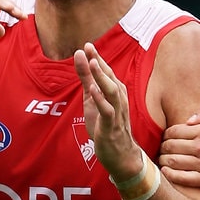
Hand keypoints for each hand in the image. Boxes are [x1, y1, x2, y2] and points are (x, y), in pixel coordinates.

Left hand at [73, 42, 142, 179]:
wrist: (120, 154)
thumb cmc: (105, 124)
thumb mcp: (92, 99)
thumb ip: (86, 78)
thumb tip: (80, 56)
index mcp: (114, 91)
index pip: (106, 72)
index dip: (97, 58)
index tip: (87, 45)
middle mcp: (119, 99)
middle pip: (110, 78)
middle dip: (100, 63)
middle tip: (89, 48)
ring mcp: (117, 112)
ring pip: (112, 92)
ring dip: (102, 78)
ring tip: (93, 64)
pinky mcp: (112, 126)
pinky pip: (108, 111)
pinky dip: (102, 100)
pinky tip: (93, 91)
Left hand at [158, 104, 199, 192]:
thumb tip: (188, 121)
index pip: (173, 131)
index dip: (166, 135)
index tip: (166, 138)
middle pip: (170, 146)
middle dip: (162, 147)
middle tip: (161, 150)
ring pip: (173, 162)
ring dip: (162, 160)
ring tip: (162, 160)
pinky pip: (182, 178)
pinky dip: (170, 174)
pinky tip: (166, 172)